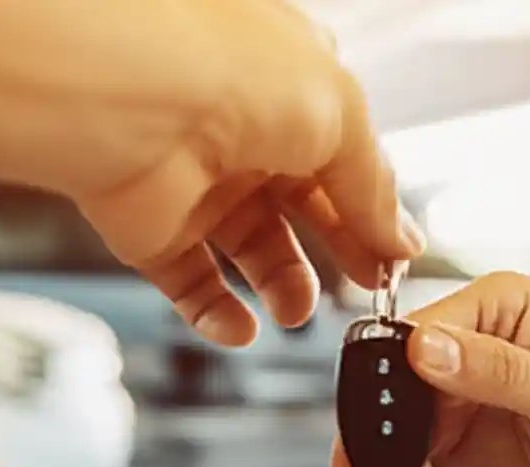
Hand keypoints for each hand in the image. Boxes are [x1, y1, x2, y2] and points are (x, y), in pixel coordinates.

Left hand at [0, 1, 420, 345]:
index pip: (345, 161)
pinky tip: (242, 328)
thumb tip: (402, 241)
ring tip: (297, 311)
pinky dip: (217, 315)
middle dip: (340, 252)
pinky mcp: (152, 228)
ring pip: (252, 252)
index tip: (395, 258)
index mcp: (294, 90)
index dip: (373, 211)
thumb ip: (374, 189)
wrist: (127, 97)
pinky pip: (190, 284)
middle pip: (305, 209)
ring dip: (283, 287)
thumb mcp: (342, 119)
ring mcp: (198, 181)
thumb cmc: (231, 73)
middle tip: (365, 289)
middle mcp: (244, 133)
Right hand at [330, 272, 529, 466]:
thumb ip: (497, 369)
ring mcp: (454, 395)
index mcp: (496, 305)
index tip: (402, 422)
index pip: (419, 329)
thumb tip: (427, 347)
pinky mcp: (451, 440)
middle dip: (397, 438)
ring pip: (394, 434)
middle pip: (392, 385)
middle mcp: (467, 344)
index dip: (397, 377)